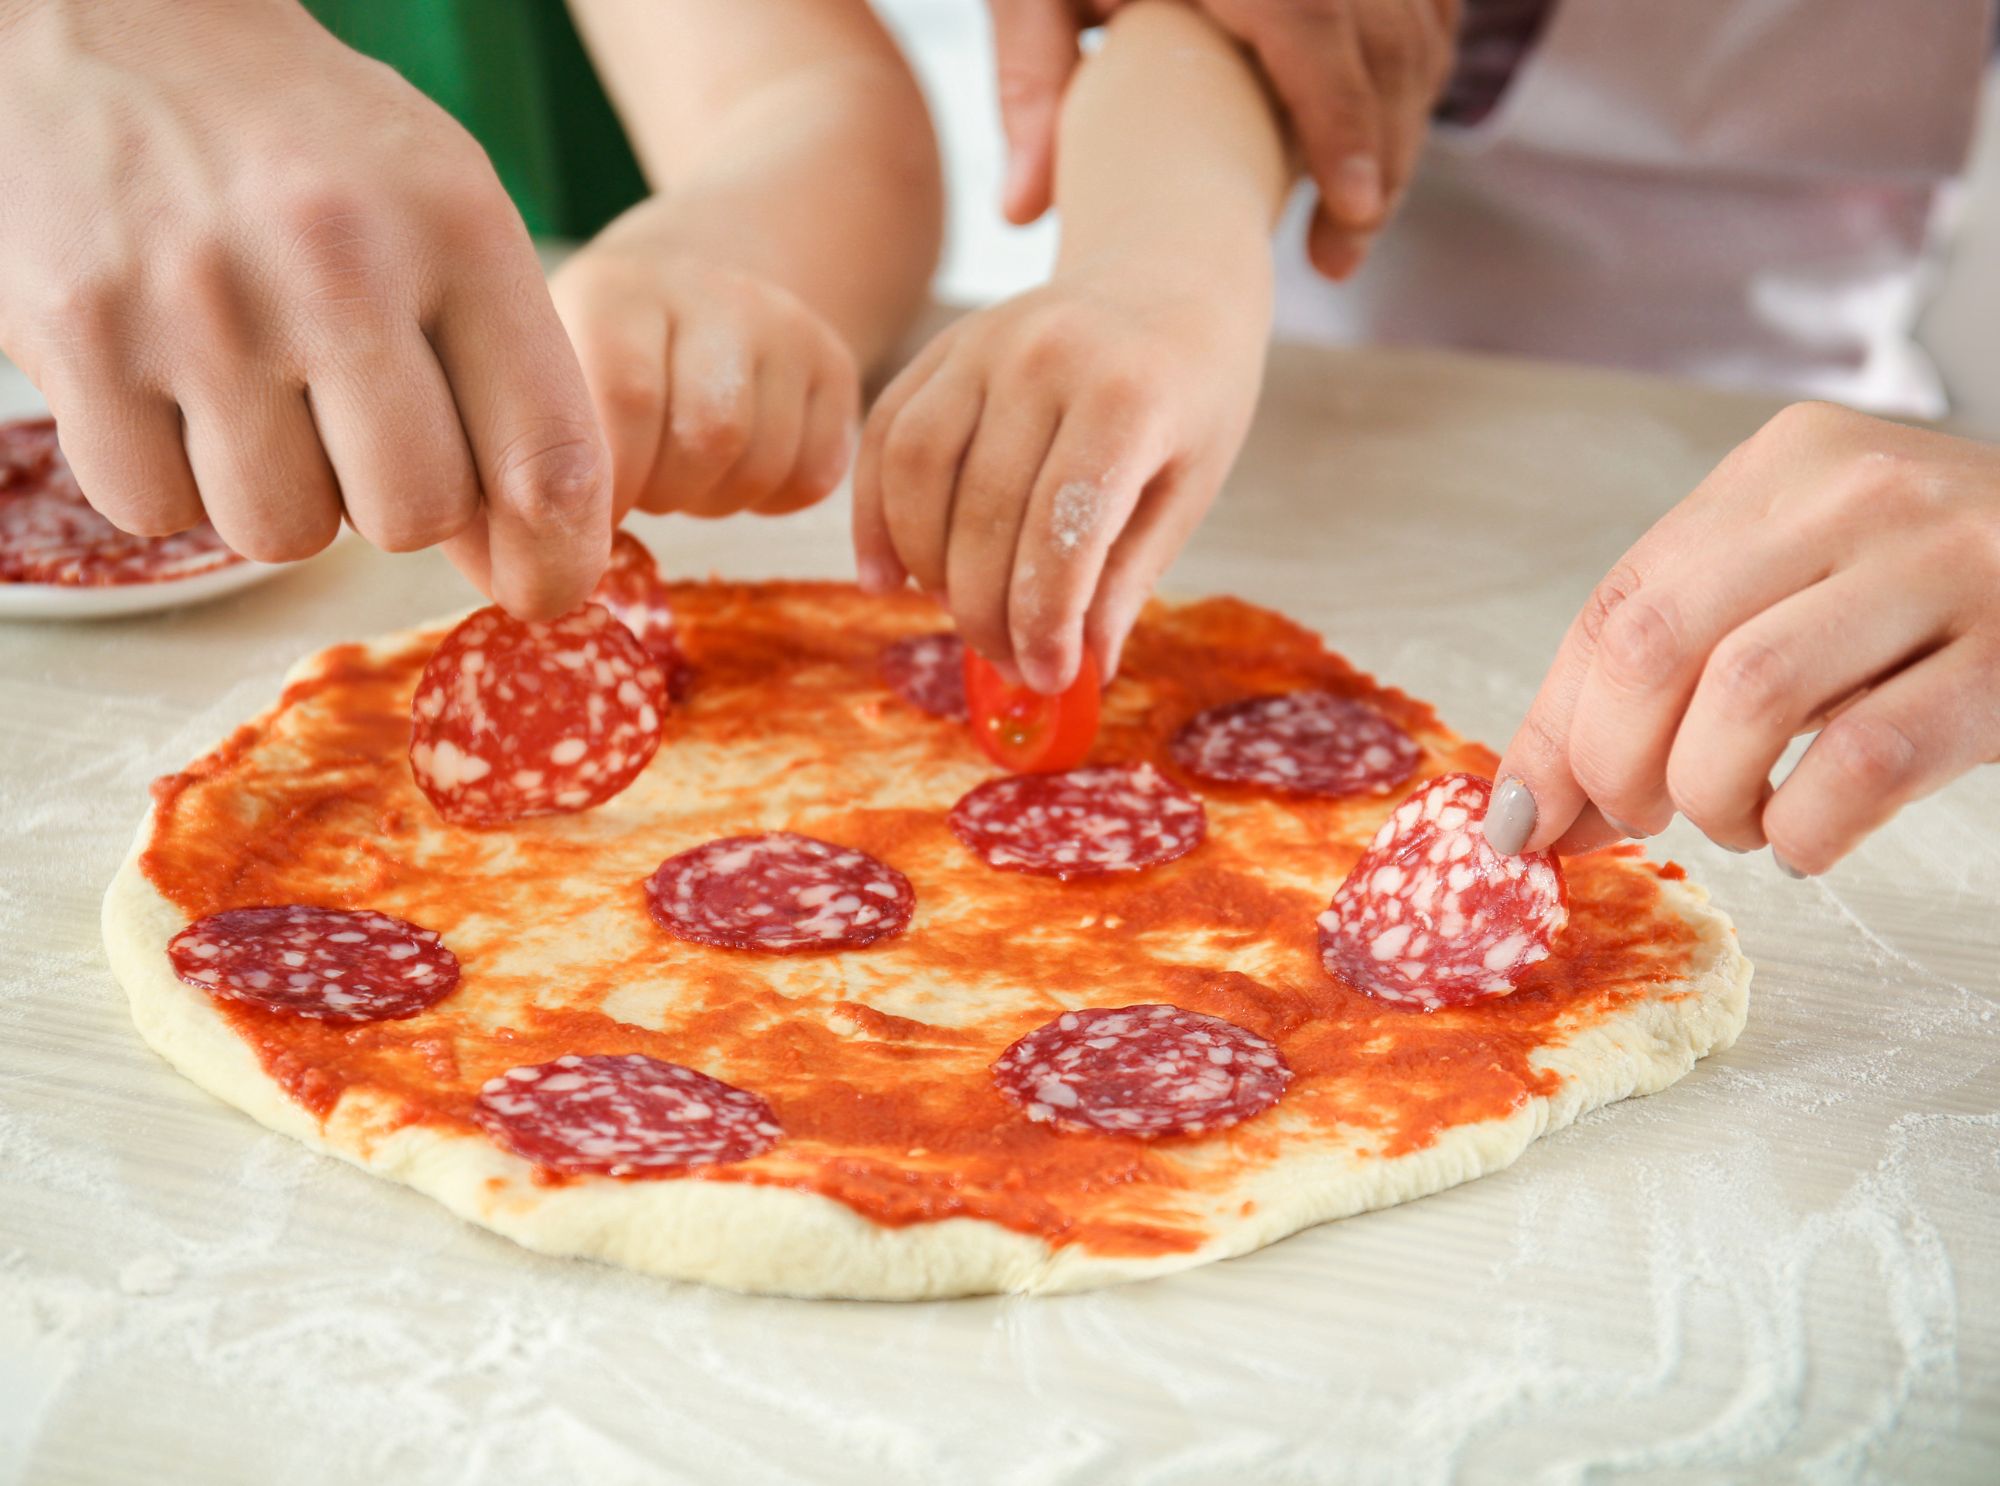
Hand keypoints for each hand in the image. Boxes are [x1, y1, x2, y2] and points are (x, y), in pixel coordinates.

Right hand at [0, 0, 607, 617]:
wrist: (114, 20)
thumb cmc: (312, 147)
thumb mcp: (449, 214)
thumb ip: (507, 376)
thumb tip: (528, 558)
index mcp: (457, 229)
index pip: (545, 455)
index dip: (558, 557)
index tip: (546, 589)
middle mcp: (334, 264)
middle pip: (411, 516)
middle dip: (396, 503)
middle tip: (359, 430)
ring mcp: (199, 303)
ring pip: (282, 531)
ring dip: (282, 495)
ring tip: (261, 394)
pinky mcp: (78, 336)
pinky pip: (158, 510)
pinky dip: (171, 480)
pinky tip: (177, 391)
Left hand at [550, 200, 858, 519]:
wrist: (693, 271)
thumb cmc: (594, 351)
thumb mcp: (547, 362)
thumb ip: (526, 444)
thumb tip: (519, 567)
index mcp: (619, 290)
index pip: (627, 400)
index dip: (606, 485)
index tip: (579, 522)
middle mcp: (713, 291)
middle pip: (709, 436)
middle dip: (664, 494)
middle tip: (636, 493)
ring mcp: (786, 325)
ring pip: (764, 461)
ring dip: (714, 500)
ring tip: (680, 479)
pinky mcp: (836, 364)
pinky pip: (813, 475)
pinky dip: (770, 499)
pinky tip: (732, 472)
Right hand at [852, 260, 1267, 694]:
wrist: (1168, 273)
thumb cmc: (1192, 392)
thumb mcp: (1189, 486)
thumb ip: (1129, 575)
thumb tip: (1083, 667)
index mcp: (1126, 396)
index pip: (1061, 533)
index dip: (1045, 620)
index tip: (1048, 678)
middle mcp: (1044, 357)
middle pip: (983, 515)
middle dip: (987, 612)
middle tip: (1009, 664)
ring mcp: (983, 342)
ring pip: (917, 476)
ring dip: (929, 570)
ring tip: (965, 619)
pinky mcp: (943, 346)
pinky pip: (886, 437)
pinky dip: (874, 515)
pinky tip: (888, 578)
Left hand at [985, 0, 1457, 277]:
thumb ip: (1031, 86)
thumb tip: (1021, 211)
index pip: (1311, 18)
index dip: (1341, 118)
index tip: (1349, 207)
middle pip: (1388, 34)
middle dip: (1384, 150)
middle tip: (1340, 252)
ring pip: (1422, 27)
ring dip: (1402, 125)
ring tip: (1351, 221)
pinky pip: (1427, 8)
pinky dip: (1411, 77)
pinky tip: (1370, 151)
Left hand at [1487, 403, 1999, 876]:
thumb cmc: (1953, 602)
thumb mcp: (1805, 596)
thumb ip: (1676, 675)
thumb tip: (1534, 808)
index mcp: (1786, 466)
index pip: (1616, 600)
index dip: (1555, 726)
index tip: (1523, 818)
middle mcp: (1860, 490)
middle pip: (1654, 641)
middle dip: (1614, 764)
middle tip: (1642, 819)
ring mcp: (1951, 561)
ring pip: (1747, 696)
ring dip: (1712, 796)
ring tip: (1743, 821)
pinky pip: (1864, 759)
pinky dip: (1806, 827)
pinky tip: (1810, 837)